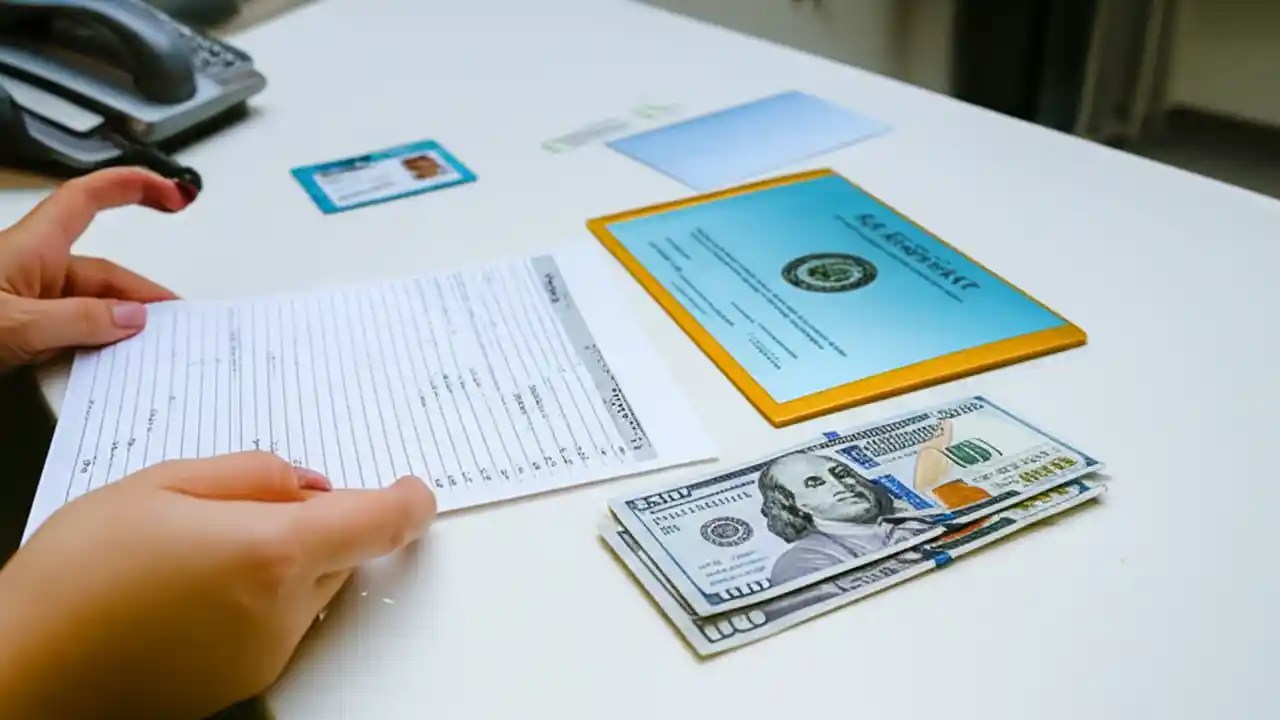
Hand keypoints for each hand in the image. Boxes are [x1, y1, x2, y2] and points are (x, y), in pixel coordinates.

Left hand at [0, 167, 194, 369]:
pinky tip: (111, 366)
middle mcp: (31, 268)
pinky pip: (69, 332)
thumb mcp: (12, 325)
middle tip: (179, 323)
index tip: (174, 194)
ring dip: (121, 327)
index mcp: (31, 246)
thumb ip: (77, 321)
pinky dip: (95, 346)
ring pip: (89, 307)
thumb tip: (133, 318)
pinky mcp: (18, 331)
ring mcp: (24, 300)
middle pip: (102, 271)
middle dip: (142, 293)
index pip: (90, 199)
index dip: (134, 187)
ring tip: (152, 352)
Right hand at [0, 452, 436, 718]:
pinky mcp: (244, 682)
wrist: (23, 669)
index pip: (380, 524)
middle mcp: (282, 611)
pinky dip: (257, 600)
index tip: (414, 488)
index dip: (409, 502)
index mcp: (272, 552)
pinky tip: (188, 593)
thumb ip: (253, 474)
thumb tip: (307, 483)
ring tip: (193, 555)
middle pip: (341, 554)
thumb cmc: (79, 572)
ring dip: (282, 563)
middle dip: (315, 524)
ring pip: (308, 590)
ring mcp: (266, 654)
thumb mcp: (162, 483)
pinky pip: (277, 626)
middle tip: (239, 509)